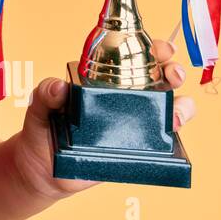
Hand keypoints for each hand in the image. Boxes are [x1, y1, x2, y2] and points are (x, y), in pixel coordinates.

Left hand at [11, 38, 196, 200]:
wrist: (42, 170)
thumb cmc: (42, 130)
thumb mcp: (38, 106)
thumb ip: (45, 93)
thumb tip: (59, 87)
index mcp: (103, 80)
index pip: (133, 56)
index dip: (152, 49)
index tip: (161, 49)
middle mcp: (124, 99)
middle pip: (160, 80)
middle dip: (174, 71)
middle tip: (173, 74)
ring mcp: (133, 125)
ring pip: (170, 110)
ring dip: (182, 106)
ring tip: (176, 110)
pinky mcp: (136, 150)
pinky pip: (163, 142)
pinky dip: (174, 136)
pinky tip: (171, 132)